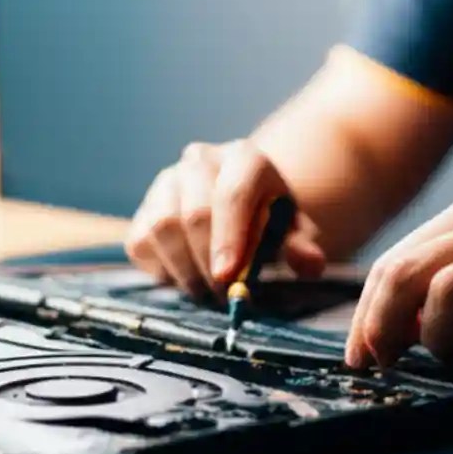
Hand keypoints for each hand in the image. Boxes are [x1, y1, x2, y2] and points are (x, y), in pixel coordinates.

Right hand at [125, 140, 326, 298]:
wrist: (239, 210)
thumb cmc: (269, 223)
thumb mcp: (292, 234)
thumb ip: (301, 248)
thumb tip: (310, 263)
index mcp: (243, 158)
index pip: (232, 193)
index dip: (228, 237)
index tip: (227, 276)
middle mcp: (199, 161)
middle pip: (195, 213)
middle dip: (208, 262)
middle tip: (223, 295)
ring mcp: (167, 182)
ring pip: (163, 227)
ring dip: (185, 269)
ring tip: (207, 290)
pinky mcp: (144, 208)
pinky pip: (142, 243)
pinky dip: (163, 269)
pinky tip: (186, 276)